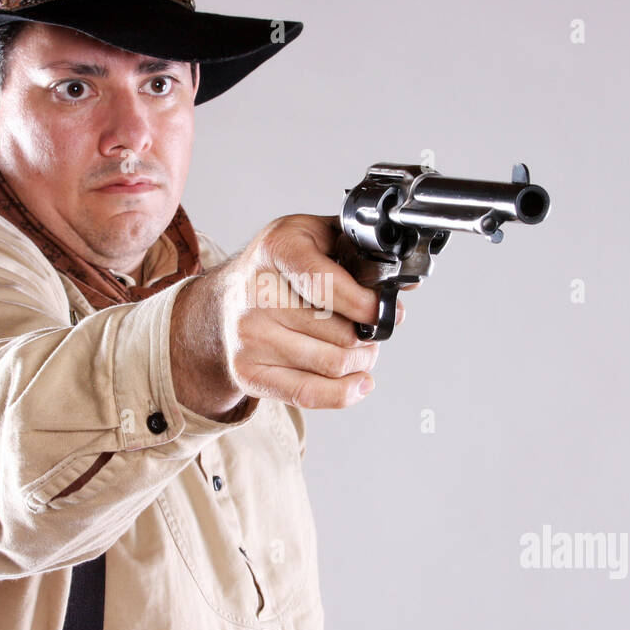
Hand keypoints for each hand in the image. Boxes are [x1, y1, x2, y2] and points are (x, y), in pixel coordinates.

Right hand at [170, 215, 404, 416]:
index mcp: (276, 249)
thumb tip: (405, 284)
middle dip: (370, 335)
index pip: (328, 284)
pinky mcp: (249, 372)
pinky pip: (308, 394)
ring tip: (362, 350)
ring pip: (333, 364)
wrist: (224, 301)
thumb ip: (357, 250)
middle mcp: (256, 294)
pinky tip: (358, 381)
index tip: (385, 311)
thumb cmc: (279, 268)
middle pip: (339, 332)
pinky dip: (344, 393)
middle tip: (373, 330)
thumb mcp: (314, 235)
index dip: (367, 304)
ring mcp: (250, 337)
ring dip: (361, 362)